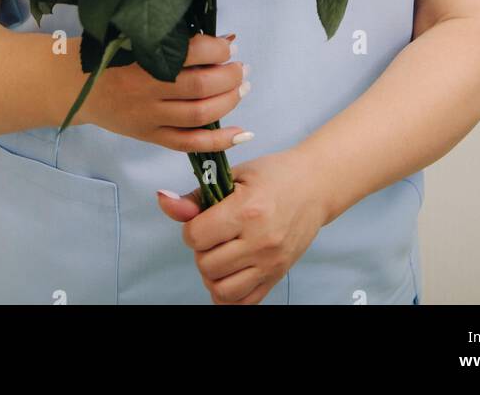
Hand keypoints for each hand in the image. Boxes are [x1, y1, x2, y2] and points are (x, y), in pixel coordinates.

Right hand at [77, 32, 250, 152]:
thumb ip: (174, 36)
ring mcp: (149, 117)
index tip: (229, 45)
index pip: (192, 53)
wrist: (74, 85)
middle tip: (241, 68)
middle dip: (230, 76)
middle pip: (201, 87)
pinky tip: (241, 133)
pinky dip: (219, 141)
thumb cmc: (109, 52)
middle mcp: (147, 90)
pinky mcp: (149, 136)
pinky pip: (189, 144)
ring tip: (242, 88)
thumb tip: (225, 39)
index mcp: (143, 58)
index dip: (218, 49)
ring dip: (229, 101)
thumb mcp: (134, 35)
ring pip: (199, 115)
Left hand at [156, 149, 325, 304]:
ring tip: (221, 254)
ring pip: (221, 290)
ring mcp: (270, 263)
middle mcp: (260, 241)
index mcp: (247, 210)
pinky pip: (243, 303)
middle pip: (206, 265)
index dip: (192, 228)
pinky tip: (232, 272)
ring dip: (213, 274)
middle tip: (214, 234)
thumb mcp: (235, 175)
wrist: (315, 185)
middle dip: (202, 250)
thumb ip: (197, 195)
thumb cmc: (276, 175)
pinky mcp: (278, 276)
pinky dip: (230, 294)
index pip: (196, 236)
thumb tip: (163, 200)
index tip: (203, 218)